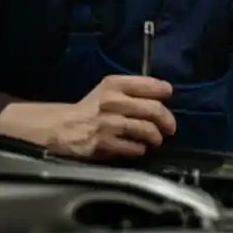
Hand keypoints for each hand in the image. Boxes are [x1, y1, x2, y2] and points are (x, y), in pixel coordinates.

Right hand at [47, 75, 176, 158]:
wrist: (63, 127)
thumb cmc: (91, 109)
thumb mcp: (108, 90)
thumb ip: (133, 91)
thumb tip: (163, 94)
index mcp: (114, 84)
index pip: (150, 84)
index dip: (164, 91)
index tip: (168, 96)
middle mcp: (112, 101)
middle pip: (154, 109)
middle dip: (167, 120)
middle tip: (170, 127)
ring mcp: (109, 123)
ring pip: (147, 129)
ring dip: (156, 136)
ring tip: (156, 139)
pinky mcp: (105, 143)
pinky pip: (134, 147)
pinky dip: (141, 149)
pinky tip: (139, 148)